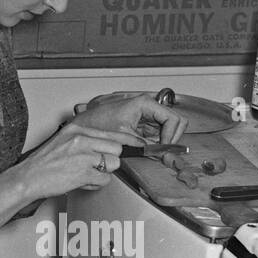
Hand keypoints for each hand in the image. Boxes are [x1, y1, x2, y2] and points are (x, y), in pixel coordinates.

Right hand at [17, 120, 145, 199]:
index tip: (135, 146)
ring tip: (85, 173)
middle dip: (110, 160)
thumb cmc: (44, 163)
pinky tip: (81, 181)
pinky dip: (95, 184)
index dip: (124, 143)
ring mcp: (83, 156)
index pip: (112, 133)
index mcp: (77, 129)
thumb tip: (109, 145)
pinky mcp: (83, 172)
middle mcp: (81, 139)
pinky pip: (104, 180)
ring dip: (103, 172)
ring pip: (113, 164)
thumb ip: (86, 140)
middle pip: (116, 148)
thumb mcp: (65, 141)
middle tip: (95, 166)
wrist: (27, 178)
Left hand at [72, 91, 188, 146]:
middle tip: (164, 151)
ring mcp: (145, 114)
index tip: (165, 148)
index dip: (171, 136)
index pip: (173, 119)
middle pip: (174, 121)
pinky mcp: (141, 122)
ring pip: (167, 127)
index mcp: (144, 103)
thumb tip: (160, 154)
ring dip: (164, 140)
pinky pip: (157, 132)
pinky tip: (149, 149)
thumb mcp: (124, 138)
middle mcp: (147, 105)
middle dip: (171, 137)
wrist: (83, 125)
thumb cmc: (96, 124)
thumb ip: (145, 146)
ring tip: (154, 151)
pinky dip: (157, 141)